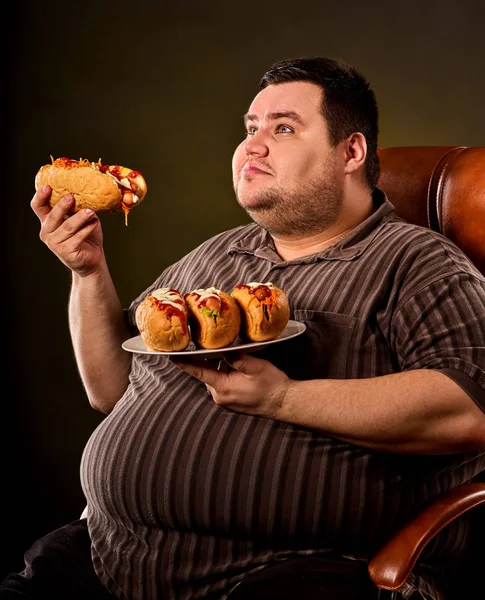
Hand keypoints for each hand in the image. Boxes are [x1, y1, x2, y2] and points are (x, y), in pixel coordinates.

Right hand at [31, 185, 103, 276]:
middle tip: (71, 197)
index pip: (38, 206)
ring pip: (67, 227)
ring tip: (90, 211)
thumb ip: (77, 207)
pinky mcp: (65, 252)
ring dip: (79, 218)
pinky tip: (94, 223)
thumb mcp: (80, 218)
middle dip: (61, 206)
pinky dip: (87, 229)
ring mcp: (54, 243)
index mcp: (47, 221)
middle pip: (52, 216)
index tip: (48, 186)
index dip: (40, 196)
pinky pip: (77, 237)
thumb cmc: (86, 236)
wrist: (92, 259)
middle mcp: (47, 232)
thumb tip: (85, 191)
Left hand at [171, 353, 290, 419]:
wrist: (284, 402)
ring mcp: (225, 400)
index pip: (198, 372)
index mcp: (222, 387)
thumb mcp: (254, 366)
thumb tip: (223, 351)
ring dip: (219, 367)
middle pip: (206, 373)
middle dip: (209, 360)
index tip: (171, 356)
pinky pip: (221, 384)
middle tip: (215, 346)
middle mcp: (219, 396)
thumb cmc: (271, 385)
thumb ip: (236, 358)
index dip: (184, 363)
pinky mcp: (231, 401)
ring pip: (214, 378)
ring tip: (230, 356)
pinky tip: (236, 368)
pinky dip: (224, 374)